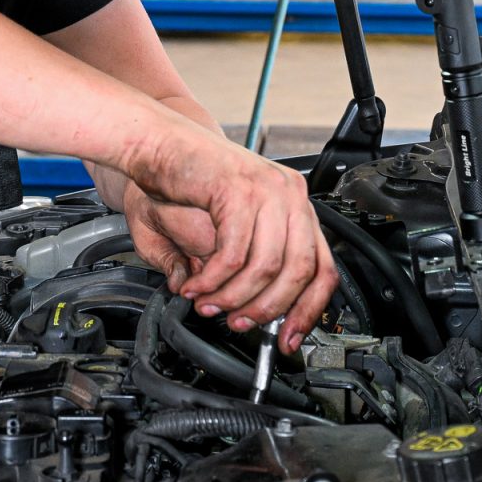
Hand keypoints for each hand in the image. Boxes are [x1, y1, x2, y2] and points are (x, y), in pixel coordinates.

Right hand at [122, 122, 337, 352]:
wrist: (158, 144)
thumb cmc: (189, 181)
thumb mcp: (230, 226)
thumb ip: (250, 262)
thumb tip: (260, 311)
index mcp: (296, 204)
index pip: (323, 268)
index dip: (308, 310)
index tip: (287, 338)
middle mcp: (289, 195)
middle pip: (299, 272)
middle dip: (267, 309)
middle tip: (239, 323)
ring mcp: (267, 190)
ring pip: (265, 267)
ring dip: (233, 297)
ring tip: (208, 305)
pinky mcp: (238, 190)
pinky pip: (232, 254)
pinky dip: (212, 280)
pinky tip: (195, 286)